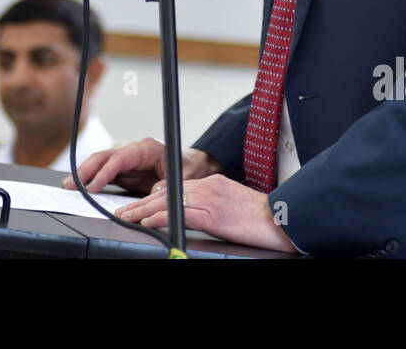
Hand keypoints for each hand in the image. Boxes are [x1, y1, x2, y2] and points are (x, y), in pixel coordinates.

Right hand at [61, 137, 221, 194]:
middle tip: (71, 184)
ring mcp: (128, 161)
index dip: (105, 172)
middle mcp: (133, 151)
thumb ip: (168, 184)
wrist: (191, 166)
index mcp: (146, 148)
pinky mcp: (125, 171)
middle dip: (86, 170)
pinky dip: (92, 179)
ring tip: (69, 186)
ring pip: (101, 163)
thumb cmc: (188, 168)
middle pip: (105, 157)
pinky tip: (81, 187)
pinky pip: (105, 173)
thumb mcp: (183, 177)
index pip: (120, 159)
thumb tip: (153, 192)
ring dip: (85, 174)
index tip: (93, 186)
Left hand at [115, 173, 298, 252]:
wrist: (280, 218)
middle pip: (167, 193)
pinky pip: (179, 214)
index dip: (154, 197)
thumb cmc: (260, 217)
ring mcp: (209, 199)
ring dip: (144, 211)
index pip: (175, 187)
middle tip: (125, 211)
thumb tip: (194, 214)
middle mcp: (208, 187)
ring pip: (168, 202)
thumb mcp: (232, 204)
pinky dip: (160, 218)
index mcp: (213, 183)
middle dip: (142, 203)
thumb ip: (211, 204)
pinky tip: (147, 222)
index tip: (140, 204)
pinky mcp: (212, 214)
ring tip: (128, 217)